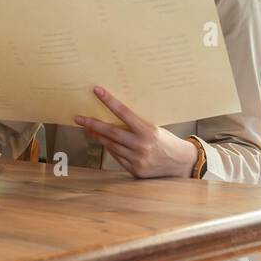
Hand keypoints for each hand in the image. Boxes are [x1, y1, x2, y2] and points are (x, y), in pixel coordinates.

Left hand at [74, 85, 198, 178]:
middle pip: (111, 132)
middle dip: (92, 124)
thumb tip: (114, 115)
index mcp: (148, 131)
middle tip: (78, 118)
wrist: (181, 163)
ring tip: (88, 129)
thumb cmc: (167, 141)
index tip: (97, 90)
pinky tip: (103, 141)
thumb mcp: (154, 128)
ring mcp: (137, 159)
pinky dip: (109, 148)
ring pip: (111, 146)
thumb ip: (136, 125)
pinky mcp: (135, 170)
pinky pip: (116, 157)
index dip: (110, 101)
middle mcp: (141, 145)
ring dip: (98, 136)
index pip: (124, 113)